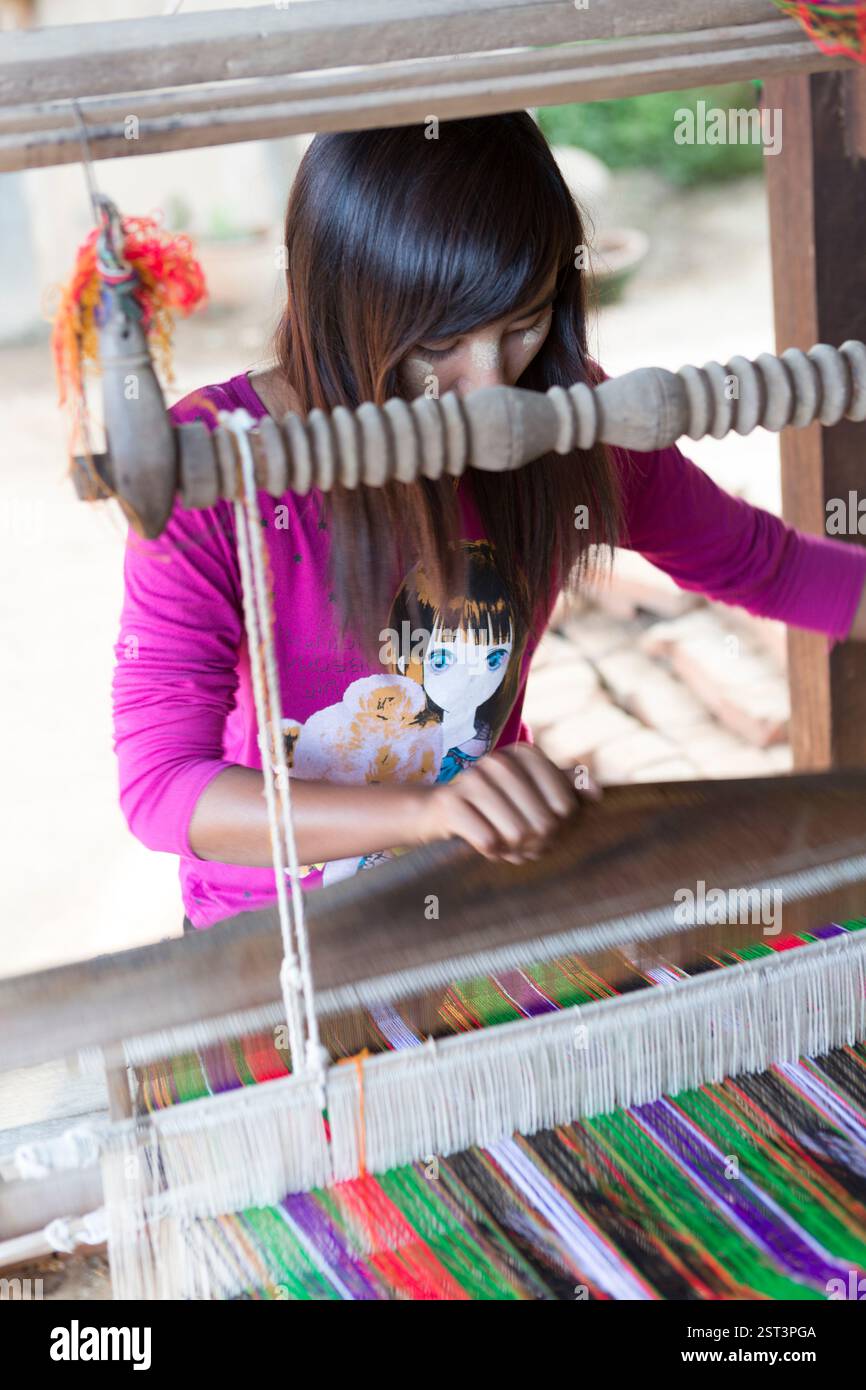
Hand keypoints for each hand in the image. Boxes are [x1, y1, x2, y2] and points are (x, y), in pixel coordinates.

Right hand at [418, 743, 586, 864]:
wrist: (440, 810)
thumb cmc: (497, 804)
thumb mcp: (534, 793)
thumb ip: (567, 788)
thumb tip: (597, 792)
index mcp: (524, 754)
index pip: (567, 806)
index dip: (561, 828)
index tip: (547, 830)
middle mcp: (499, 761)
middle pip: (544, 823)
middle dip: (538, 843)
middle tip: (525, 844)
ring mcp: (473, 779)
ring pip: (518, 834)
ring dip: (514, 849)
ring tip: (506, 844)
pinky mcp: (450, 803)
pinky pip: (489, 841)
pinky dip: (491, 852)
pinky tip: (484, 843)